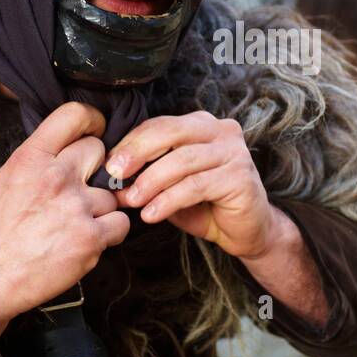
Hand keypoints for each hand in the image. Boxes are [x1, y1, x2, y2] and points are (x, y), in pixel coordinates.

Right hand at [0, 102, 129, 338]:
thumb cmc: (1, 230)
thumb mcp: (10, 178)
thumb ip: (41, 157)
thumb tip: (71, 142)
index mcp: (31, 159)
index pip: (73, 115)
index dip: (92, 120)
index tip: (97, 130)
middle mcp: (55, 177)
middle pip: (100, 151)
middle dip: (96, 169)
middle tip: (80, 189)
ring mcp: (76, 207)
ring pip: (113, 192)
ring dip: (102, 208)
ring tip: (77, 222)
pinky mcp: (91, 237)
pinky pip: (121, 223)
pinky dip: (110, 232)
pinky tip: (88, 238)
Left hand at [107, 111, 277, 258]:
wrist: (247, 231)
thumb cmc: (207, 206)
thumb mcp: (170, 187)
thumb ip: (147, 176)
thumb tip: (111, 178)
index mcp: (202, 125)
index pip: (160, 124)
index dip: (131, 143)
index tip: (109, 165)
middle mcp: (222, 130)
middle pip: (171, 132)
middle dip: (138, 153)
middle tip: (115, 175)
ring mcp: (234, 152)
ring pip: (182, 160)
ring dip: (151, 181)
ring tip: (131, 201)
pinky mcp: (240, 177)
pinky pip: (196, 185)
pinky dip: (169, 200)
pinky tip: (151, 214)